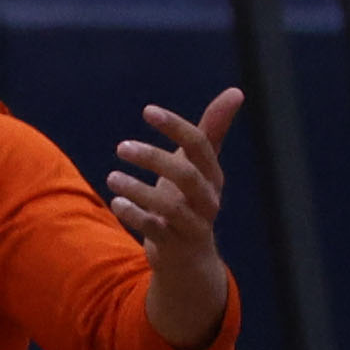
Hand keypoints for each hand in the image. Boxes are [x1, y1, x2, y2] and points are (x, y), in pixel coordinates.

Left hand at [110, 87, 240, 347]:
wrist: (189, 258)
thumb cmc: (189, 201)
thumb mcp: (198, 166)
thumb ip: (211, 130)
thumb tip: (236, 91)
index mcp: (211, 175)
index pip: (201, 145)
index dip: (176, 126)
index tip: (147, 110)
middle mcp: (207, 198)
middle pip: (187, 175)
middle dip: (154, 158)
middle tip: (121, 147)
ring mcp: (192, 224)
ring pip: (171, 206)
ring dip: (138, 189)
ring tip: (112, 177)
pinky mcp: (175, 245)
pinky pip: (156, 230)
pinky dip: (135, 215)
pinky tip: (117, 204)